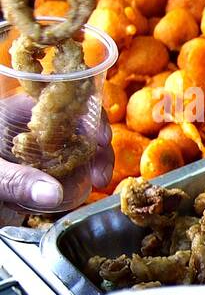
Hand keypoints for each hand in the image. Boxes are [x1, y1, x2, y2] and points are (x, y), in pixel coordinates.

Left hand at [0, 102, 110, 223]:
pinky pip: (65, 170)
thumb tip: (53, 193)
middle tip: (103, 170)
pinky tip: (84, 188)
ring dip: (92, 162)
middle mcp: (25, 129)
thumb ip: (15, 181)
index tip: (101, 137)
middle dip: (96, 145)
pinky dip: (80, 178)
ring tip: (98, 181)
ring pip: (75, 148)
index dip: (87, 114)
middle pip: (75, 124)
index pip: (59, 101)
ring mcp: (30, 152)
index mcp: (11, 114)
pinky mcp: (32, 175)